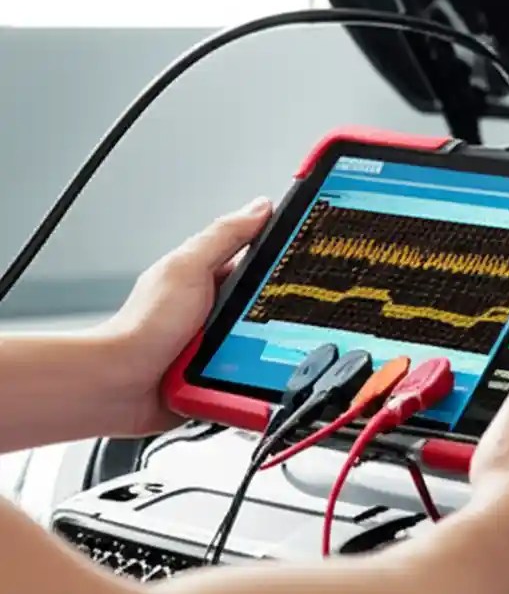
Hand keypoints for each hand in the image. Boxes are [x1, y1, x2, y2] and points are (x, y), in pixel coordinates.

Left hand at [96, 197, 272, 435]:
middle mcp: (215, 312)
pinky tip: (244, 380)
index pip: (259, 262)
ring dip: (267, 353)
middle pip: (269, 308)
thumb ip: (225, 236)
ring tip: (248, 354)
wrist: (119, 386)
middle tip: (268, 322)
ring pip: (266, 346)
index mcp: (208, 278)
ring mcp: (218, 346)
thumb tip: (260, 207)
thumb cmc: (143, 325)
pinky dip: (254, 381)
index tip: (306, 263)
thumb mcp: (189, 268)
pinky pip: (253, 377)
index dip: (282, 261)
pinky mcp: (220, 379)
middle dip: (278, 318)